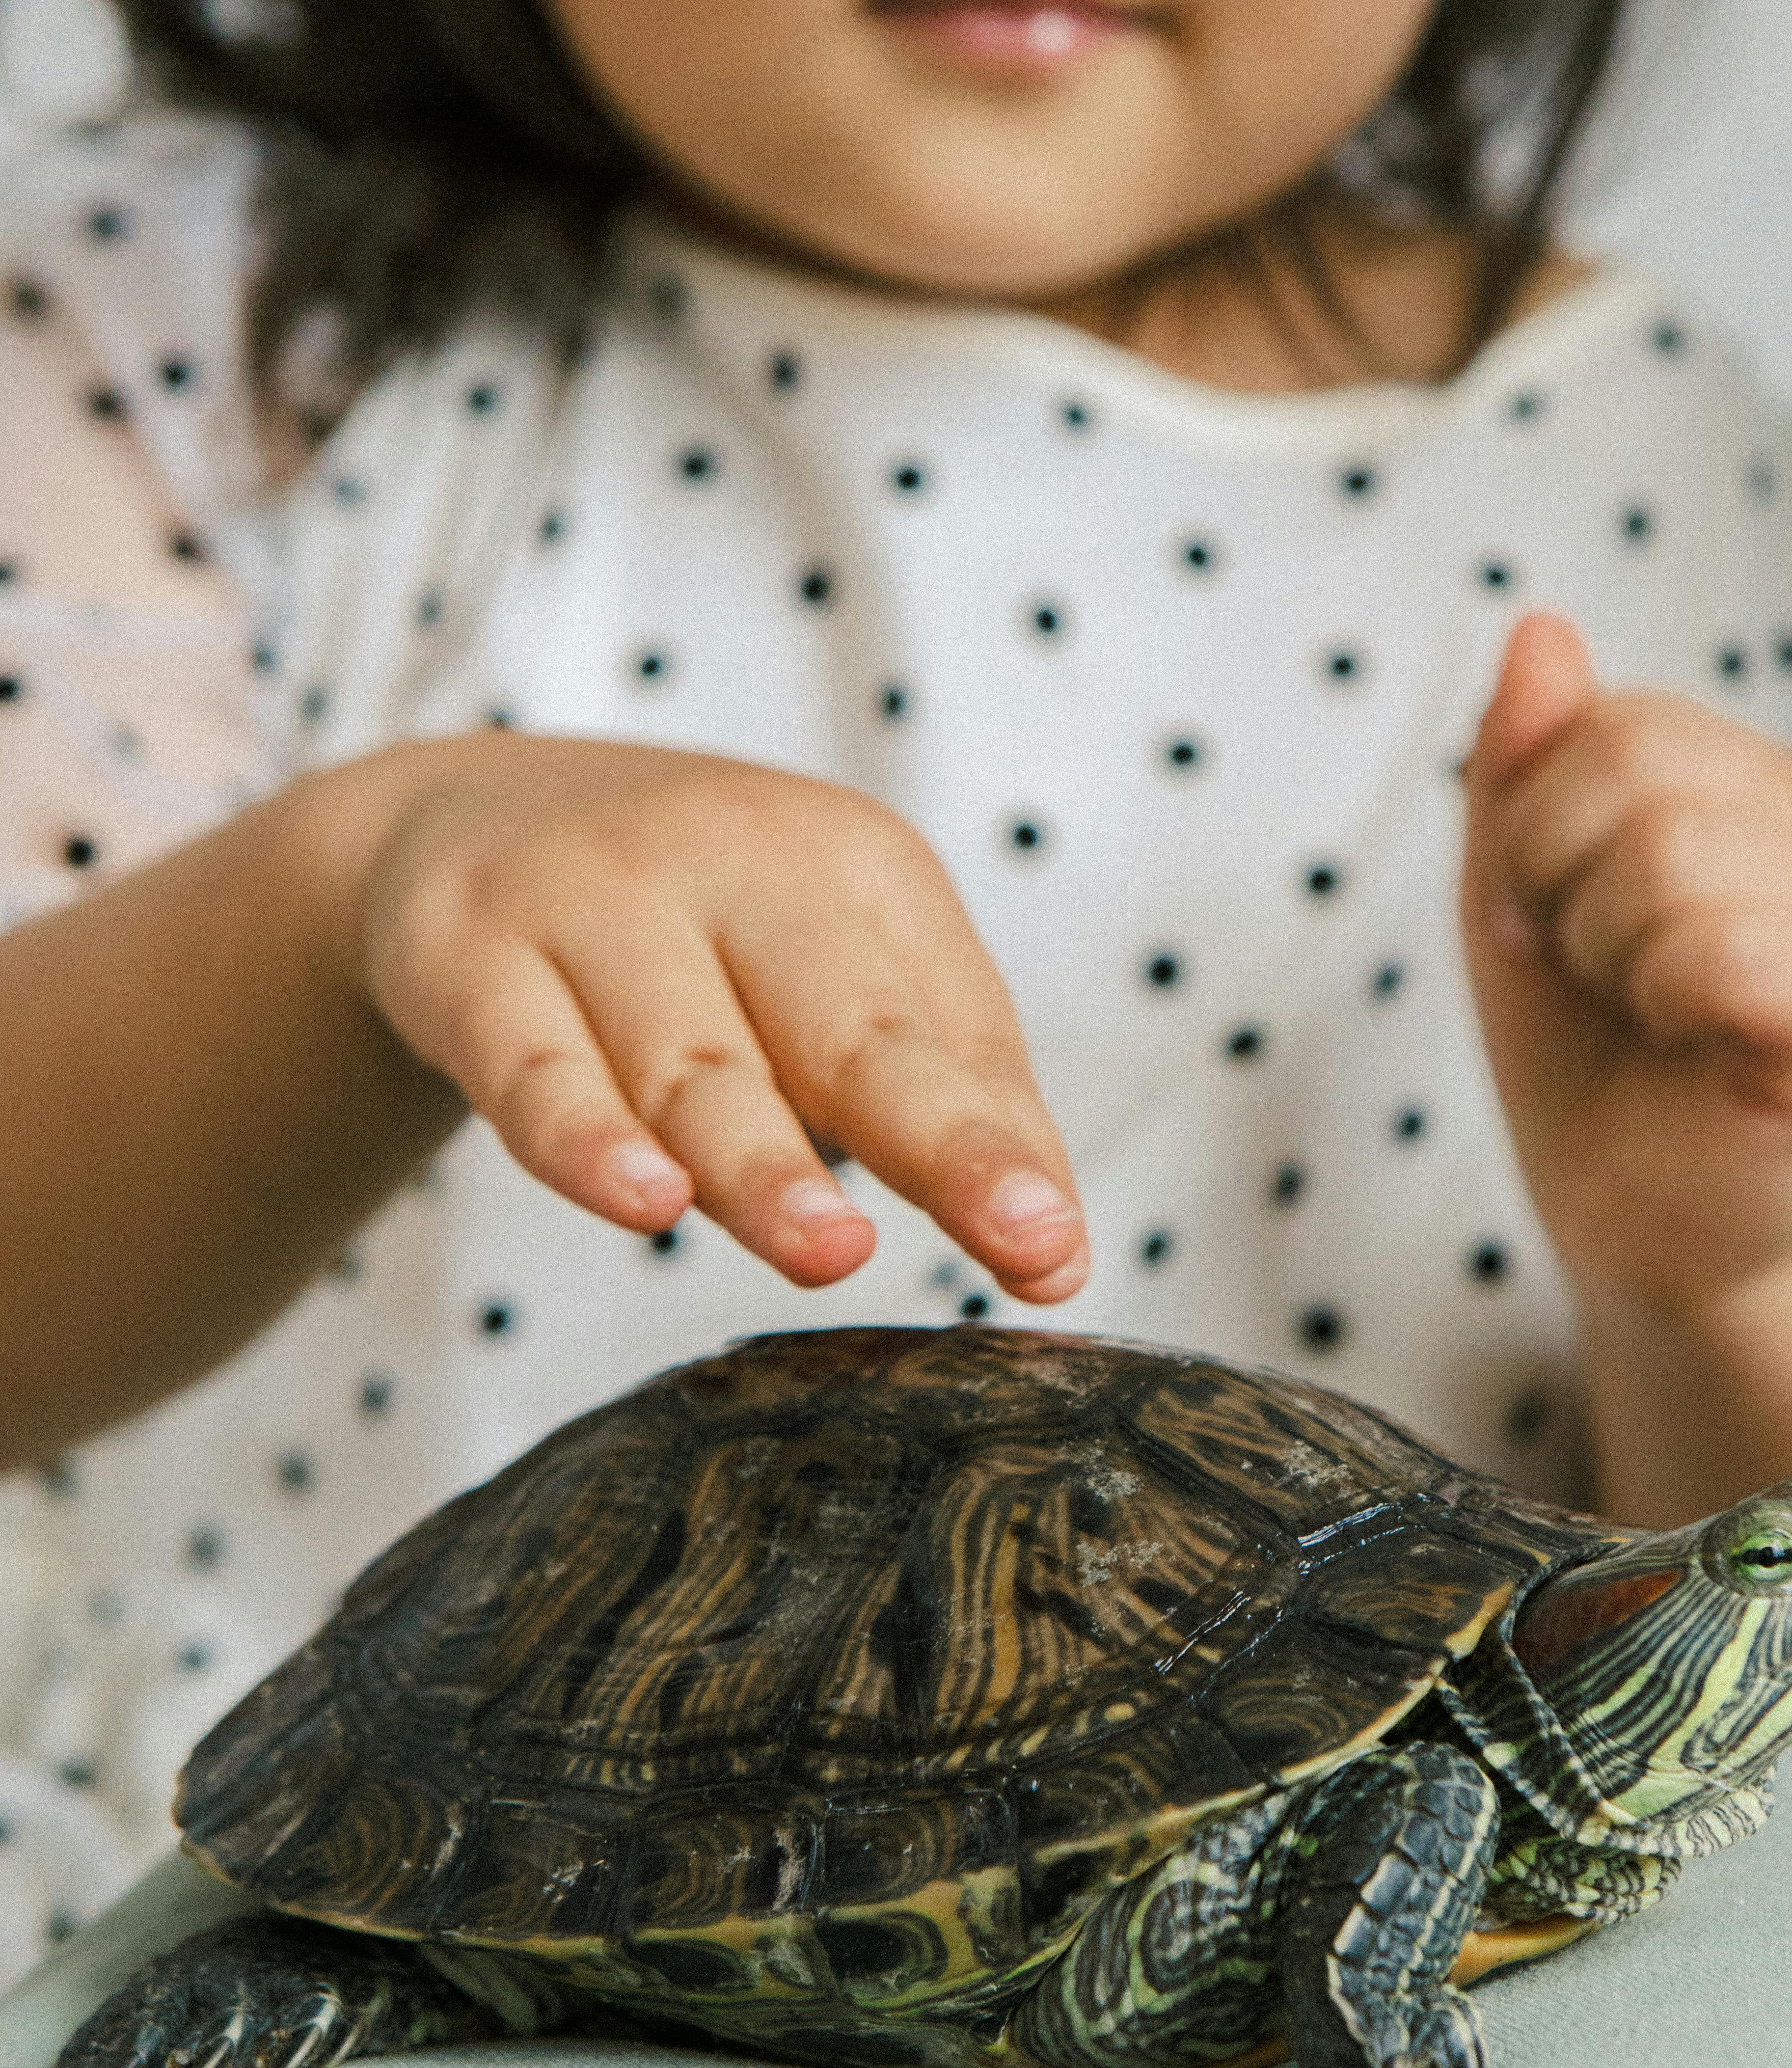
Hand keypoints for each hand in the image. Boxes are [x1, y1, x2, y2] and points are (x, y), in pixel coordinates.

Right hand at [328, 735, 1087, 1299]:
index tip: (1055, 1251)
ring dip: (761, 1161)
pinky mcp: (466, 956)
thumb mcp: (826, 972)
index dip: (1004, 1145)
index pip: (949, 1024)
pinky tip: (644, 1201)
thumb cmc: (692, 930)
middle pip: (843, 1025)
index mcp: (849, 863)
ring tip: (826, 1247)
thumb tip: (1054, 1253)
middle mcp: (730, 859)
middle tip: (1010, 1235)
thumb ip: (937, 1098)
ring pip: (690, 1059)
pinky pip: (532, 1066)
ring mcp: (591, 900)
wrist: (461, 813)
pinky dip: (585, 1138)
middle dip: (931, 1137)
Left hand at [1461, 613, 1791, 1318]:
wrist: (1628, 1224)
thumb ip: (1526, 760)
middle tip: (1588, 973)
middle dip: (1555, 882)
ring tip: (1641, 1012)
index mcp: (1764, 790)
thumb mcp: (1520, 886)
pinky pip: (1731, 947)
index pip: (1616, 720)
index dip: (1533, 826)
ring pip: (1671, 853)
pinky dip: (1662, 994)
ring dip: (1605, 950)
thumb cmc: (1588, 1056)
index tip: (1539, 921)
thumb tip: (1538, 629)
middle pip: (1637, 766)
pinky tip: (1683, 1041)